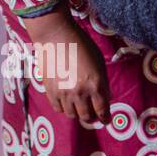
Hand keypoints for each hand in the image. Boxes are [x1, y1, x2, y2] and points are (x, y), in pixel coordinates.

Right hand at [23, 6, 111, 123]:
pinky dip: (64, 108)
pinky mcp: (50, 90)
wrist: (55, 36)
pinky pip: (58, 108)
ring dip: (77, 113)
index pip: (102, 111)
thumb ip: (103, 83)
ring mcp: (63, 93)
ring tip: (79, 106)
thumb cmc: (81, 45)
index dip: (105, 118)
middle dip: (92, 118)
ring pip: (72, 115)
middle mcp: (79, 92)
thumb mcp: (99, 63)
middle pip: (86, 117)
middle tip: (92, 114)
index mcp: (95, 85)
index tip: (105, 120)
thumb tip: (106, 98)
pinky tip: (66, 101)